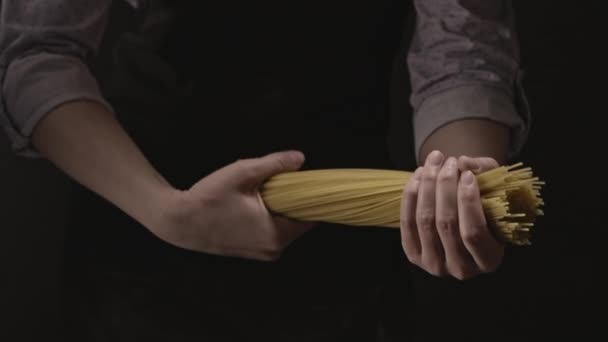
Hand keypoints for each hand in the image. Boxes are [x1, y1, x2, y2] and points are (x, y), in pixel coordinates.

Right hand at [150, 151, 314, 260]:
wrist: (178, 222)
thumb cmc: (209, 198)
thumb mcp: (242, 173)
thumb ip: (274, 164)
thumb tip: (301, 159)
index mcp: (276, 234)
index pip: (310, 217)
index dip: (311, 198)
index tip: (307, 182)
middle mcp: (273, 250)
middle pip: (298, 223)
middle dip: (293, 202)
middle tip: (282, 181)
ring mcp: (262, 254)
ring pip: (284, 228)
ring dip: (280, 210)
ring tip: (266, 191)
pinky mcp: (251, 253)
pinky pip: (271, 234)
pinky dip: (270, 219)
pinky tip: (256, 204)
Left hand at [400, 150, 503, 279]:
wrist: (464, 223)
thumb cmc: (487, 207)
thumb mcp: (497, 192)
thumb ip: (486, 174)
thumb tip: (463, 162)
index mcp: (489, 260)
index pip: (473, 232)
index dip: (468, 201)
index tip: (467, 174)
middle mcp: (461, 269)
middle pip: (446, 223)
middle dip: (445, 186)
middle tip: (449, 161)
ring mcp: (434, 264)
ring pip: (425, 220)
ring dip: (427, 186)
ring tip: (433, 162)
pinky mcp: (413, 255)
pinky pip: (407, 222)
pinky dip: (411, 196)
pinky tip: (418, 176)